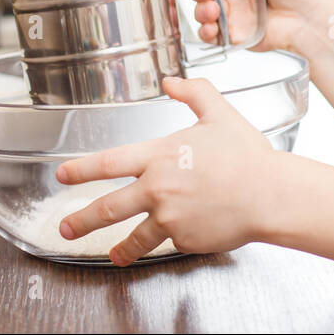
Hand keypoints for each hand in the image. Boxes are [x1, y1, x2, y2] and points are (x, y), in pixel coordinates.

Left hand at [54, 76, 288, 264]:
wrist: (270, 194)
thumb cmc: (248, 156)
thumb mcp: (221, 114)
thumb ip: (195, 93)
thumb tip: (171, 81)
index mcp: (160, 156)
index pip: (108, 163)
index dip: (81, 169)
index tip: (63, 175)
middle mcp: (157, 189)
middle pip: (106, 209)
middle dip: (80, 220)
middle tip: (66, 227)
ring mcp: (169, 218)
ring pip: (133, 237)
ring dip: (118, 248)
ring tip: (112, 253)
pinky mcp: (185, 240)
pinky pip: (171, 242)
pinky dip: (172, 240)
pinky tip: (182, 235)